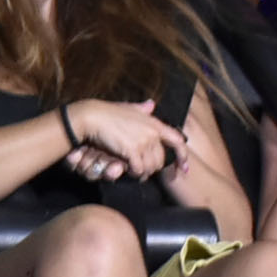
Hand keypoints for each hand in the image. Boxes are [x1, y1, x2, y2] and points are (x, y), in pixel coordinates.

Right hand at [65, 98, 184, 180]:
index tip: (184, 168)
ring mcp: (143, 141)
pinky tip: (127, 169)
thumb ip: (142, 109)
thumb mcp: (128, 108)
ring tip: (133, 170)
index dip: (182, 156)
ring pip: (150, 166)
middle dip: (152, 167)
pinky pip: (138, 169)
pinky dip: (133, 172)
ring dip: (142, 171)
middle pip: (161, 159)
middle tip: (142, 169)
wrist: (92, 116)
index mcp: (154, 123)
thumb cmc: (107, 112)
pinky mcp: (132, 150)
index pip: (177, 140)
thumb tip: (151, 104)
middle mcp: (152, 133)